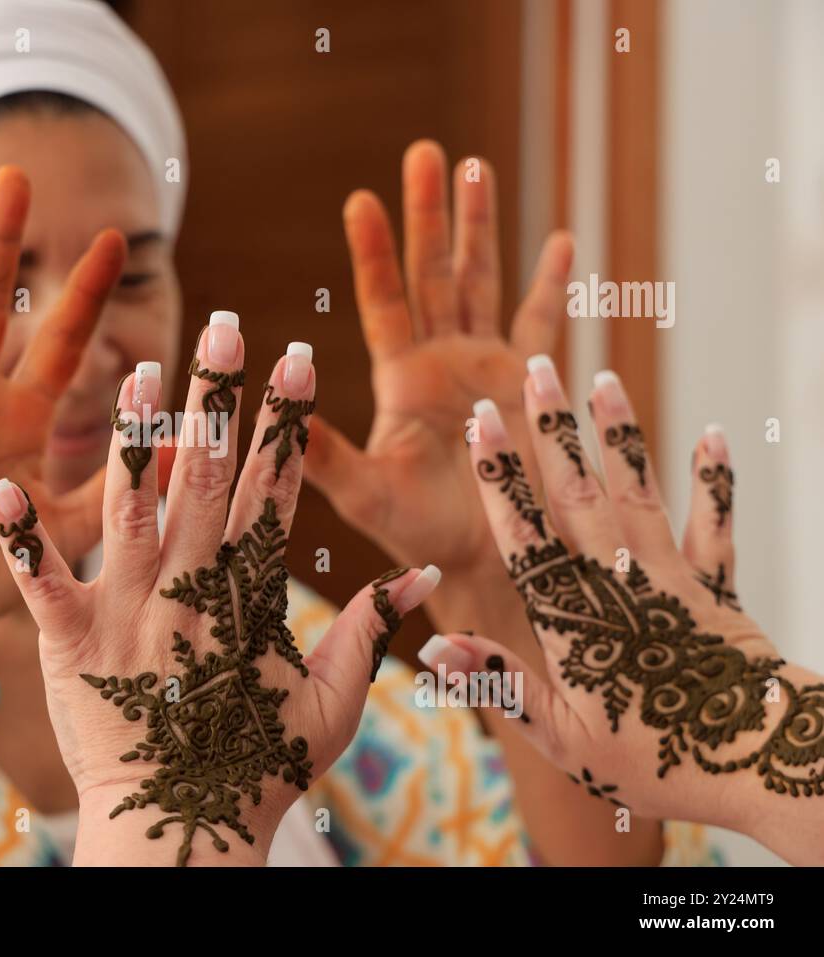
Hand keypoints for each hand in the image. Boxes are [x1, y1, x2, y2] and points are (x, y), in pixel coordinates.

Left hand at [0, 318, 437, 864]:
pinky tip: (4, 487)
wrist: (185, 831)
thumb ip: (373, 631)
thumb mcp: (334, 702)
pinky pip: (40, 582)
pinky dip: (22, 537)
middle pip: (207, 478)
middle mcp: (190, 587)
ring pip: (131, 508)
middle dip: (218, 398)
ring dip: (136, 438)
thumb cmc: (262, 767)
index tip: (296, 358)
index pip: (275, 491)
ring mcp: (128, 611)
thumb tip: (425, 575)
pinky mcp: (71, 642)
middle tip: (223, 327)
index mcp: (249, 594)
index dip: (287, 423)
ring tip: (137, 370)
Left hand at [304, 141, 573, 622]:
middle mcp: (443, 364)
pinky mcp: (534, 388)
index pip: (385, 301)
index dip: (376, 251)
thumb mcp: (364, 493)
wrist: (488, 569)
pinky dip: (553, 284)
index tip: (360, 198)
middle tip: (425, 151)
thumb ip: (321, 454)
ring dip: (481, 227)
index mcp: (401, 381)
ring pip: (483, 282)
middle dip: (430, 214)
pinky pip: (544, 326)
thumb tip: (269, 413)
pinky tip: (560, 239)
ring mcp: (489, 370)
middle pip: (434, 273)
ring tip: (476, 166)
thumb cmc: (420, 538)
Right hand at [429, 359, 823, 863]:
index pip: (525, 532)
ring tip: (602, 377)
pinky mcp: (717, 589)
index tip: (482, 420)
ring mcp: (671, 579)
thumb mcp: (563, 739)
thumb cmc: (655, 762)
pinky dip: (715, 480)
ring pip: (639, 492)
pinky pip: (716, 524)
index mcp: (571, 619)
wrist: (758, 765)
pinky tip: (714, 434)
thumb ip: (500, 684)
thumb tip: (434, 646)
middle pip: (577, 493)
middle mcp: (618, 583)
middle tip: (535, 369)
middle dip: (552, 429)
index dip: (501, 475)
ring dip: (619, 433)